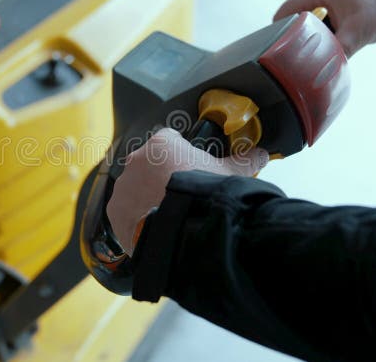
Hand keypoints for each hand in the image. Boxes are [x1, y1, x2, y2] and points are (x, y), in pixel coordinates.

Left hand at [106, 127, 268, 255]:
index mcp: (161, 143)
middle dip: (163, 176)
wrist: (184, 235)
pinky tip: (156, 226)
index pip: (171, 139)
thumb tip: (260, 155)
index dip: (183, 153)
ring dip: (148, 197)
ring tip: (170, 213)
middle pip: (150, 164)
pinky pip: (126, 211)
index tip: (192, 168)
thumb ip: (244, 160)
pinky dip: (138, 217)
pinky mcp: (115, 211)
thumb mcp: (229, 174)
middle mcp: (136, 160)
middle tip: (182, 194)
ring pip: (136, 188)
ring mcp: (123, 186)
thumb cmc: (204, 198)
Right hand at [274, 0, 375, 56]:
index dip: (278, 34)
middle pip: (291, 16)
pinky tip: (324, 41)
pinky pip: (315, 14)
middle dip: (293, 35)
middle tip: (296, 56)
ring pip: (303, 16)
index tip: (280, 53)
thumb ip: (335, 53)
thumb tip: (321, 73)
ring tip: (311, 50)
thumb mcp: (356, 35)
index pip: (283, 14)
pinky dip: (317, 27)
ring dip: (307, 32)